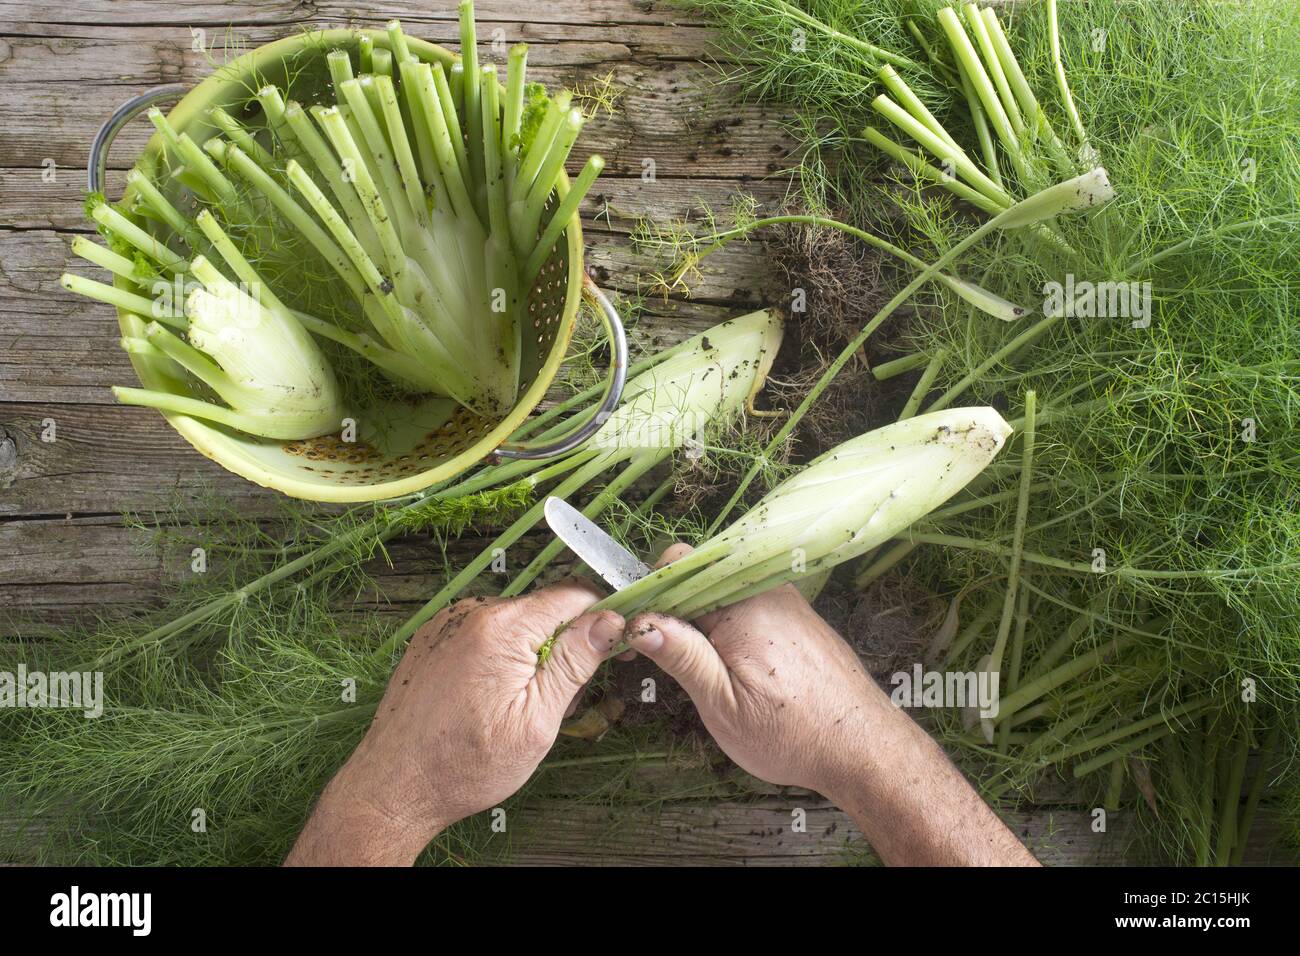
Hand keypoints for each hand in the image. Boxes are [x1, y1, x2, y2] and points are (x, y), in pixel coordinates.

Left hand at [286, 579, 623, 865]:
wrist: (394, 787)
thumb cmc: (462, 765)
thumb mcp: (538, 721)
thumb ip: (575, 663)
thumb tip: (608, 622)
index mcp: (502, 628)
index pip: (573, 594)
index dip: (601, 618)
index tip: (614, 644)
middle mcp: (471, 614)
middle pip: (543, 610)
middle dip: (563, 645)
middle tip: (560, 697)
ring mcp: (448, 624)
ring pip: (515, 624)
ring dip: (530, 655)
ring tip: (518, 706)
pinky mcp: (433, 639)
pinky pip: (484, 635)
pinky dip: (499, 659)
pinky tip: (490, 700)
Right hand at [624, 544, 1037, 865]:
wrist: (862, 747)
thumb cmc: (795, 734)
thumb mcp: (723, 705)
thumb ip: (682, 656)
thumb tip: (641, 621)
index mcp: (741, 605)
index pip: (675, 567)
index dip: (648, 595)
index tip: (637, 632)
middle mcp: (765, 591)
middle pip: (699, 577)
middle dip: (677, 611)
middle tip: (667, 658)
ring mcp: (784, 601)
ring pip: (723, 593)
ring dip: (704, 622)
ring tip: (705, 669)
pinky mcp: (796, 616)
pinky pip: (749, 606)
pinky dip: (730, 629)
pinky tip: (736, 667)